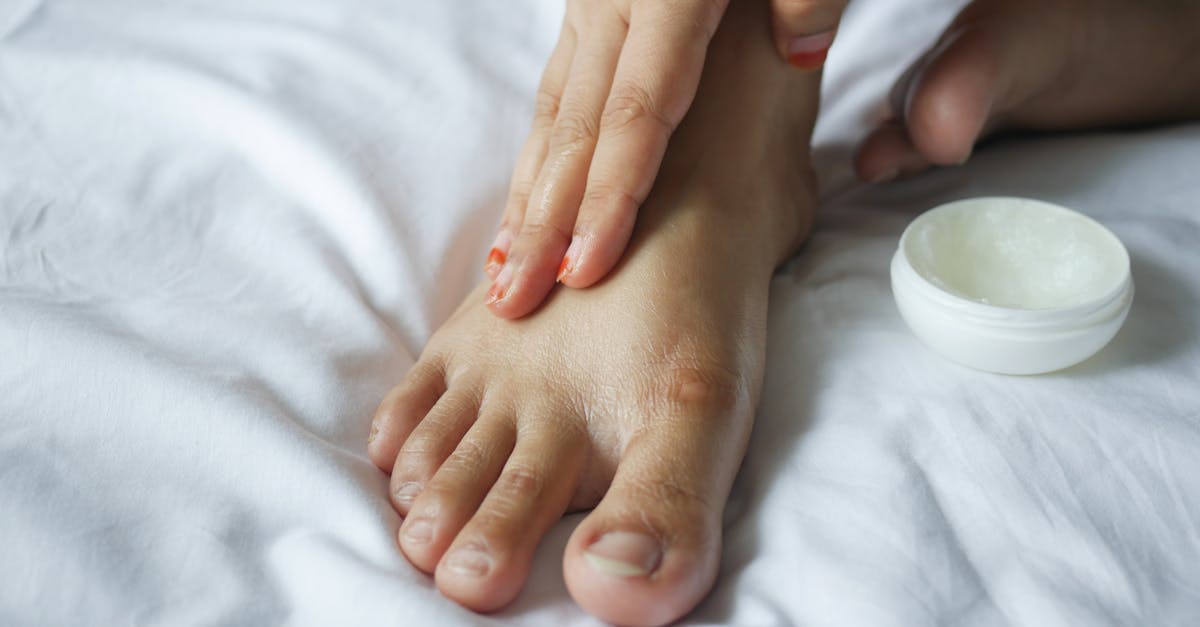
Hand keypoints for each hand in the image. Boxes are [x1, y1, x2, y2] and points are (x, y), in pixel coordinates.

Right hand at [484, 0, 845, 319]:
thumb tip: (802, 49)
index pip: (638, 112)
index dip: (611, 195)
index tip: (587, 267)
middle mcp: (615, 4)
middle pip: (577, 130)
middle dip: (544, 222)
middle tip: (514, 302)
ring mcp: (592, 8)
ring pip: (551, 116)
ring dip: (526, 197)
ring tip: (504, 273)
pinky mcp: (587, 13)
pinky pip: (554, 95)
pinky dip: (536, 159)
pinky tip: (523, 205)